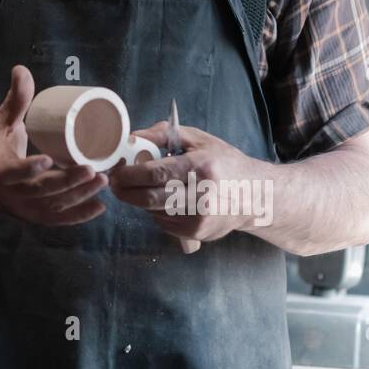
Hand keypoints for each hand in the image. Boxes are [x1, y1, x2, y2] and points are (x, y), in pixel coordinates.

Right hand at [0, 65, 107, 225]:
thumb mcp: (0, 123)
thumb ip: (15, 100)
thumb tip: (21, 69)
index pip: (12, 172)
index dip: (29, 168)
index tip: (48, 159)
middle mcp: (10, 193)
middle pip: (40, 192)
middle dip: (67, 183)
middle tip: (92, 169)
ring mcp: (23, 208)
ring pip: (52, 207)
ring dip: (78, 197)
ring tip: (102, 180)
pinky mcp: (34, 217)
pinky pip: (58, 220)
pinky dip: (79, 216)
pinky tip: (100, 205)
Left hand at [109, 120, 265, 242]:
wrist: (254, 195)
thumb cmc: (222, 162)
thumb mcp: (197, 139)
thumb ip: (162, 134)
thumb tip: (130, 139)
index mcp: (201, 166)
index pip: (155, 173)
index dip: (128, 174)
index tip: (115, 171)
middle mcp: (202, 195)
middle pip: (149, 198)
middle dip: (125, 191)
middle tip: (114, 183)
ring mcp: (200, 218)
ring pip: (154, 211)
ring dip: (141, 200)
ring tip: (142, 188)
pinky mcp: (198, 233)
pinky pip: (163, 223)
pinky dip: (157, 212)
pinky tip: (166, 200)